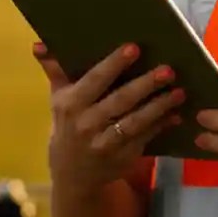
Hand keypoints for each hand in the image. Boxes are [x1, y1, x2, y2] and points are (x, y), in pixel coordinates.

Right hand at [33, 42, 185, 194]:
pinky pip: (145, 138)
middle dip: (146, 84)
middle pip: (120, 101)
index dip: (114, 64)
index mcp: (70, 105)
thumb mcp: (58, 99)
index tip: (134, 47)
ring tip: (179, 91)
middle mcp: (86, 124)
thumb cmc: (68, 124)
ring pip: (136, 122)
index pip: (94, 80)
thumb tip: (39, 43)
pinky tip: (176, 114)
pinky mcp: (123, 157)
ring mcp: (105, 144)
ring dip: (159, 106)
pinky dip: (161, 126)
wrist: (72, 173)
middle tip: (168, 69)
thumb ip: (55, 70)